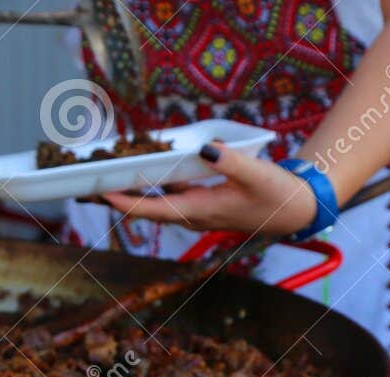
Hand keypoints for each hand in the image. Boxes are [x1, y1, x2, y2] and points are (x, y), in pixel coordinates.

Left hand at [102, 143, 318, 239]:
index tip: (104, 194)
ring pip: (160, 204)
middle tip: (94, 184)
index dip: (127, 204)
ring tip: (112, 176)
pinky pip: (173, 198)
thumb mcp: (257, 174)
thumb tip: (205, 148)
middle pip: (150, 210)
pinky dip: (156, 187)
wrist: (295, 210)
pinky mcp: (205, 205)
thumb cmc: (277, 195)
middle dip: (122, 199)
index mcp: (203, 211)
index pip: (156, 211)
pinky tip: (148, 172)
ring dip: (137, 193)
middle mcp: (196, 216)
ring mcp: (199, 212)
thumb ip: (230, 161)